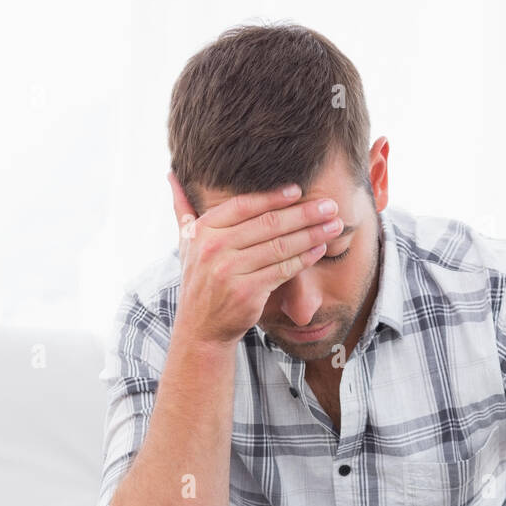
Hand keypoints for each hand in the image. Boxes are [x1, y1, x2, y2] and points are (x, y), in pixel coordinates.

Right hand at [167, 171, 342, 346]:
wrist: (202, 329)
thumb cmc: (200, 283)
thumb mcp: (186, 245)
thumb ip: (183, 210)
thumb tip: (171, 176)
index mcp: (203, 231)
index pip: (245, 206)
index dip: (274, 197)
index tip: (299, 190)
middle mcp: (215, 248)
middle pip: (268, 224)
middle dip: (304, 213)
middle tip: (329, 204)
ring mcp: (230, 271)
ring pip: (280, 246)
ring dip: (312, 234)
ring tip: (334, 224)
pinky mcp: (248, 292)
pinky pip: (283, 270)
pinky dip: (305, 258)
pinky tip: (320, 249)